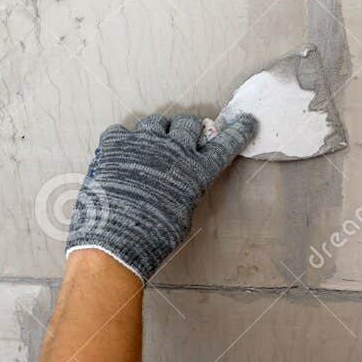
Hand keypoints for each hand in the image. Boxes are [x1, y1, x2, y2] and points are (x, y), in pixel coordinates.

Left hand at [65, 113, 256, 280]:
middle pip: (188, 123)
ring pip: (155, 122)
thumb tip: (178, 184)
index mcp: (195, 172)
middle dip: (187, 128)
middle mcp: (174, 151)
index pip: (224, 145)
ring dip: (156, 131)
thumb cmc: (153, 237)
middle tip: (181, 137)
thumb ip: (184, 192)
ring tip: (148, 147)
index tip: (246, 122)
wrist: (115, 239)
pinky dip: (122, 141)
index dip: (238, 132)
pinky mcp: (116, 144)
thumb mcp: (182, 215)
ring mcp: (144, 143)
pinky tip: (119, 156)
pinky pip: (121, 131)